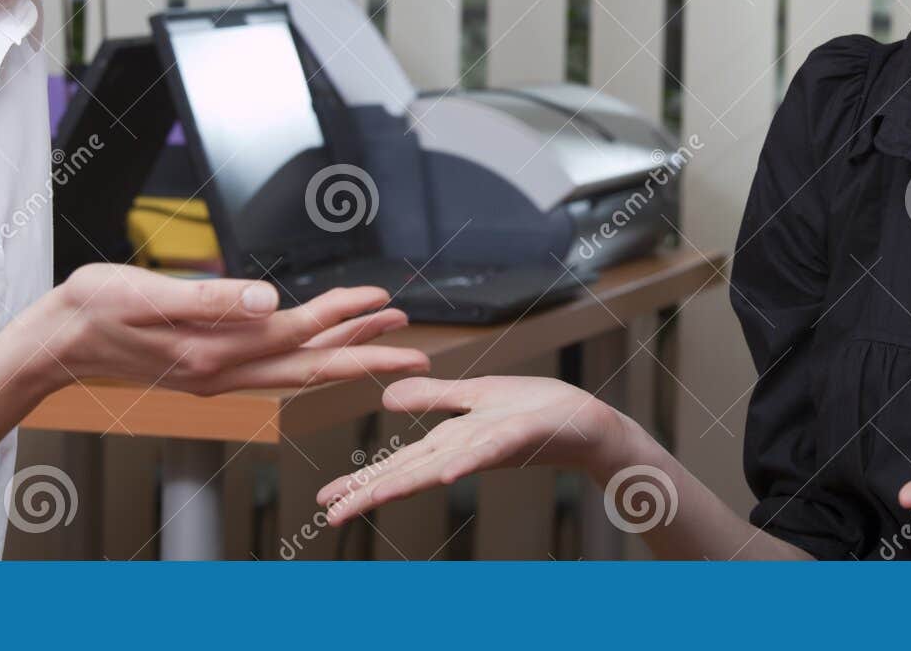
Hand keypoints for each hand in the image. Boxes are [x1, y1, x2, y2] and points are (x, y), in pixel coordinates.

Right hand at [18, 264, 430, 394]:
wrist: (51, 343)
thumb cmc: (90, 309)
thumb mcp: (146, 293)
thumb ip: (210, 298)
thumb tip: (269, 299)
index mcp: (213, 351)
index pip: (297, 334)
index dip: (345, 317)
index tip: (386, 304)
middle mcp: (222, 370)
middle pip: (310, 365)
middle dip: (365, 352)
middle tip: (413, 342)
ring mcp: (215, 374)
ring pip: (294, 366)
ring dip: (342, 349)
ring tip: (382, 332)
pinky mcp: (206, 367)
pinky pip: (271, 365)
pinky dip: (306, 351)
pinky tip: (320, 339)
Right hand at [314, 376, 623, 523]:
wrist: (586, 422)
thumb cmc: (535, 410)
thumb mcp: (474, 395)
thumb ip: (433, 397)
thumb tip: (385, 398)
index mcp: (450, 441)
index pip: (398, 464)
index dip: (361, 481)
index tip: (324, 501)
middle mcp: (464, 450)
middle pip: (409, 473)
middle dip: (369, 493)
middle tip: (329, 516)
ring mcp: (488, 446)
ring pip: (439, 467)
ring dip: (406, 484)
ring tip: (370, 500)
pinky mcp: (516, 436)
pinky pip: (487, 449)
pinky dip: (464, 461)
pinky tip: (444, 473)